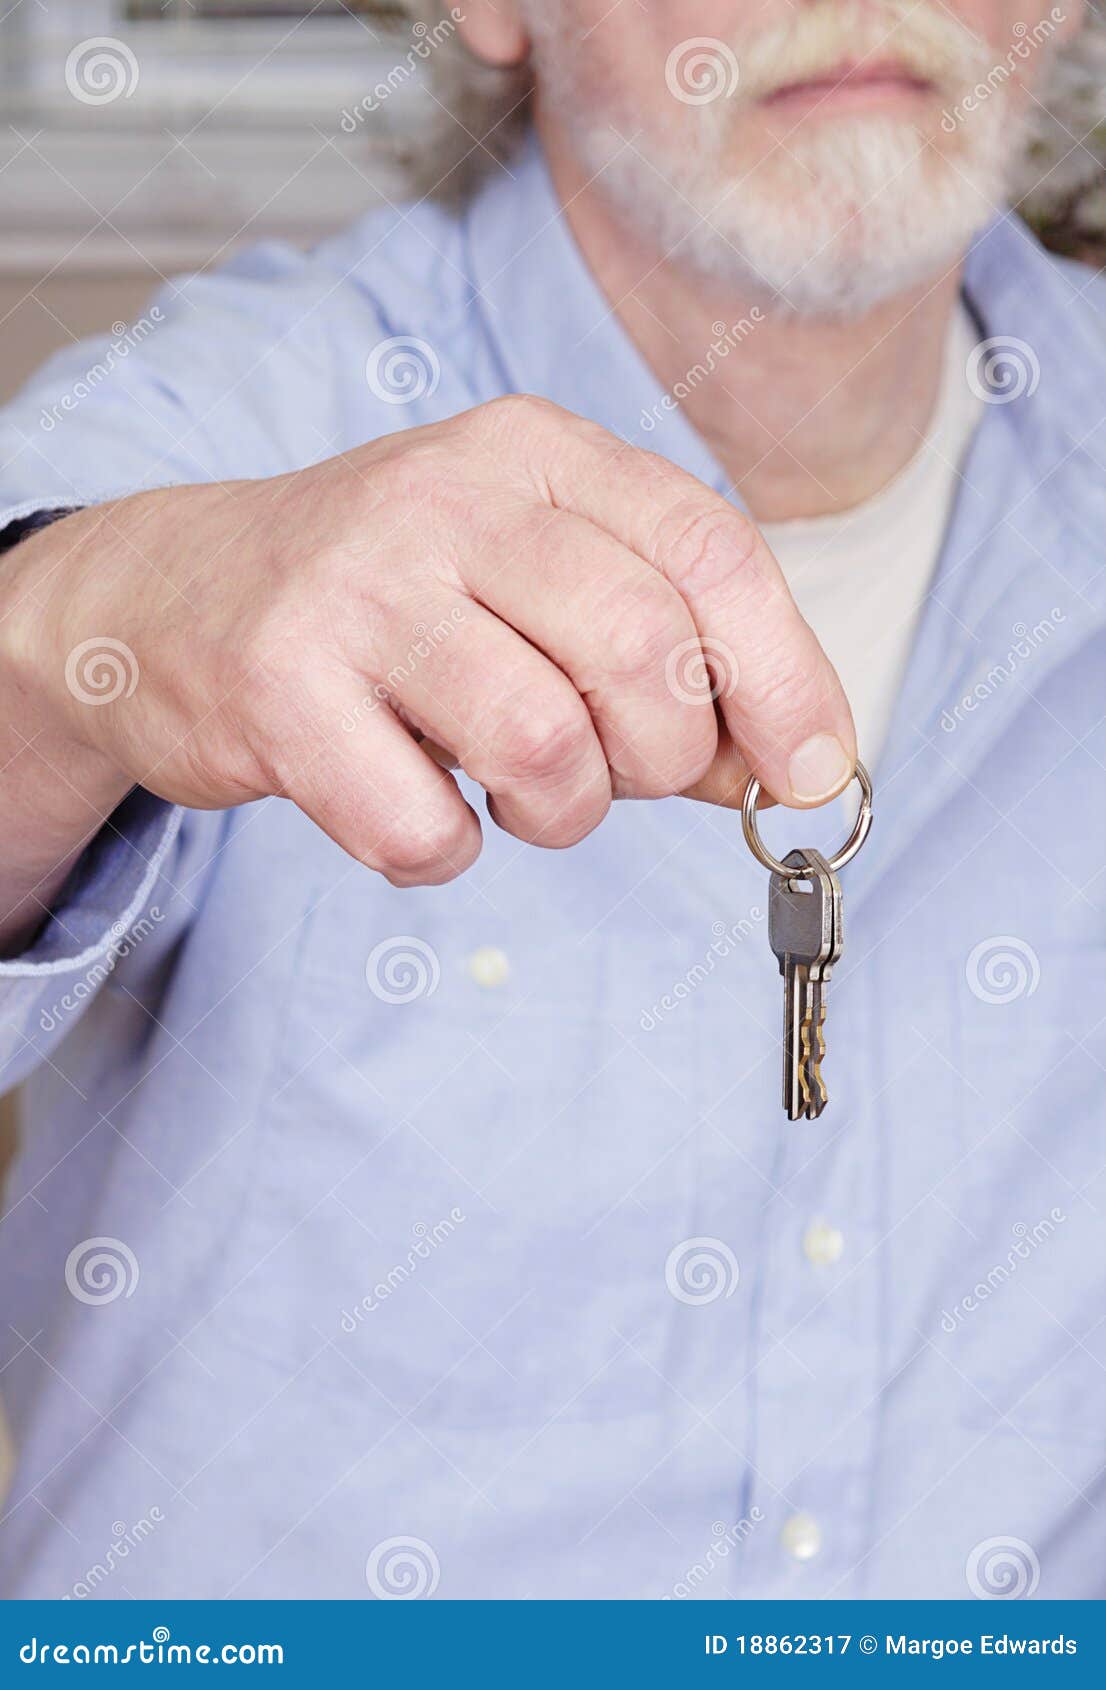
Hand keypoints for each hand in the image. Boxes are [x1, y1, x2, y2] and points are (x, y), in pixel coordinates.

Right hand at [3, 395, 855, 891]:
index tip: (816, 770)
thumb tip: (789, 763)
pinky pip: (424, 828)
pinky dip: (443, 848)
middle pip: (643, 655)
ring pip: (544, 749)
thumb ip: (666, 658)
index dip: (788, 679)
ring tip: (508, 791)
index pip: (713, 555)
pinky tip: (412, 800)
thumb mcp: (537, 585)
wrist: (172, 597)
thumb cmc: (391, 602)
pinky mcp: (278, 689)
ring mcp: (354, 589)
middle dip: (661, 759)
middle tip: (613, 775)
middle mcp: (448, 497)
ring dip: (557, 814)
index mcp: (534, 452)